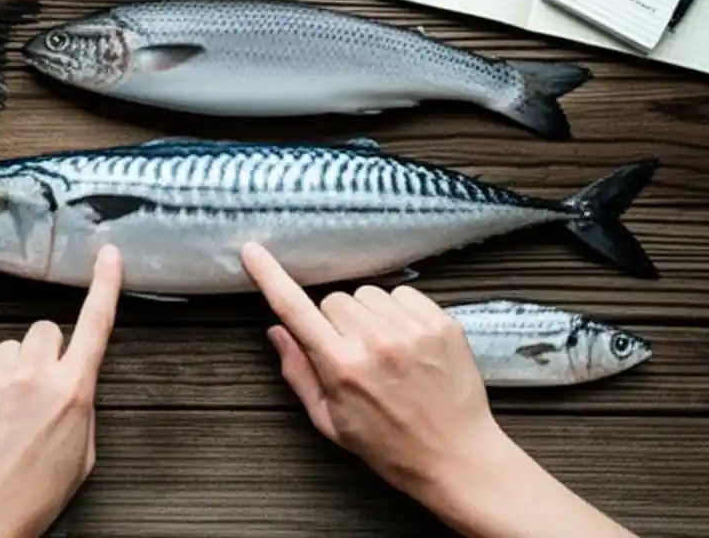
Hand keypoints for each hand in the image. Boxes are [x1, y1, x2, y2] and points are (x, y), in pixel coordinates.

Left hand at [0, 245, 123, 537]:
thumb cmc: (32, 495)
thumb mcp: (81, 455)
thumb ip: (80, 406)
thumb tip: (71, 381)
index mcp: (73, 392)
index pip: (96, 325)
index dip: (106, 286)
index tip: (109, 256)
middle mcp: (34, 376)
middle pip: (45, 331)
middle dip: (43, 354)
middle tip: (33, 391)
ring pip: (7, 348)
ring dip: (7, 371)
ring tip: (0, 414)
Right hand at [240, 243, 500, 493]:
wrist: (456, 456)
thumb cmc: (388, 444)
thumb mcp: (329, 421)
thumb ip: (298, 373)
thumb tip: (276, 331)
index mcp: (341, 367)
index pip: (294, 309)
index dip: (269, 277)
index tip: (252, 252)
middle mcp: (375, 342)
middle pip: (333, 300)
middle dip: (334, 322)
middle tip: (352, 354)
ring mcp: (411, 330)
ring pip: (367, 294)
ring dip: (368, 315)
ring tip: (384, 350)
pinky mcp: (441, 323)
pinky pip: (403, 294)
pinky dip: (399, 312)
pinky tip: (407, 343)